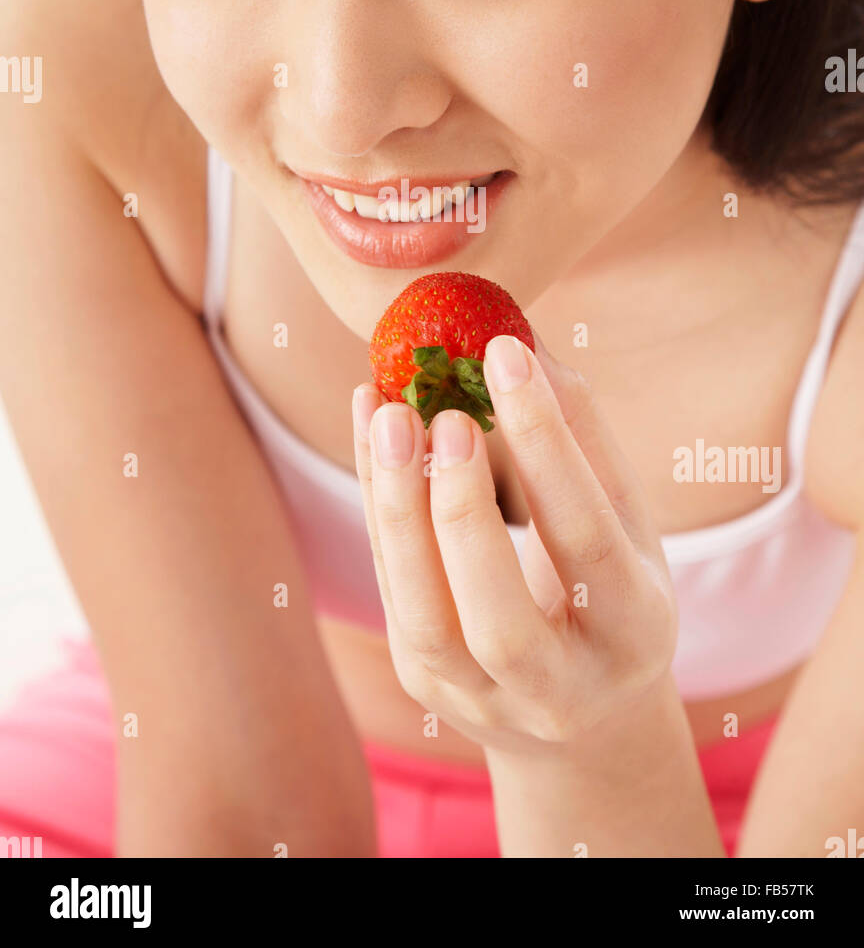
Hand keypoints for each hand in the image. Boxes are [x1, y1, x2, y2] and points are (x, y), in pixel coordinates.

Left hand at [352, 335, 677, 758]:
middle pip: (499, 616)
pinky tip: (372, 428)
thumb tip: (529, 348)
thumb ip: (584, 440)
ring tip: (389, 414)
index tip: (508, 354)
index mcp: (635, 634)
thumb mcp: (626, 522)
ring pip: (426, 620)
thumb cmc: (610, 587)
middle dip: (462, 508)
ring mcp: (484, 697)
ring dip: (398, 510)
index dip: (548, 445)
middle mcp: (560, 688)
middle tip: (443, 413)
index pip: (587, 540)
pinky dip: (376, 506)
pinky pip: (392, 592)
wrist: (586, 710)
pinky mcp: (426, 683)